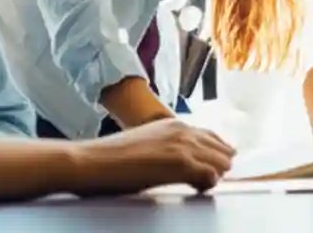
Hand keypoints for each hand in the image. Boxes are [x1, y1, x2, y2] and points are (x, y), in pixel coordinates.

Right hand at [70, 118, 234, 194]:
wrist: (92, 161)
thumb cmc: (111, 158)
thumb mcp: (146, 143)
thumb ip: (167, 146)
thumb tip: (178, 161)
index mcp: (174, 124)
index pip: (211, 137)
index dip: (214, 154)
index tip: (212, 167)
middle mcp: (183, 130)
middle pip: (221, 148)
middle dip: (218, 164)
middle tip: (207, 179)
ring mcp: (183, 145)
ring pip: (221, 161)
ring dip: (215, 174)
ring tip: (200, 184)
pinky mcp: (181, 163)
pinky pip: (211, 175)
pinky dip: (208, 184)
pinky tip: (196, 188)